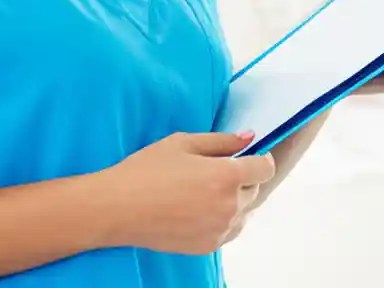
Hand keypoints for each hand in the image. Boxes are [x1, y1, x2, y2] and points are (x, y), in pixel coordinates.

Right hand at [102, 131, 275, 254]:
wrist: (118, 208)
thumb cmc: (146, 170)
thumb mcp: (181, 143)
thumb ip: (220, 140)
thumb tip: (249, 137)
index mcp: (225, 176)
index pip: (264, 169)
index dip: (258, 160)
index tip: (246, 157)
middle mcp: (230, 205)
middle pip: (255, 190)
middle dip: (242, 179)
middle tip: (214, 172)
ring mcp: (221, 229)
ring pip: (244, 213)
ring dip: (234, 201)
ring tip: (204, 193)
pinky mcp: (210, 245)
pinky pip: (229, 230)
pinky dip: (222, 220)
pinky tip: (198, 210)